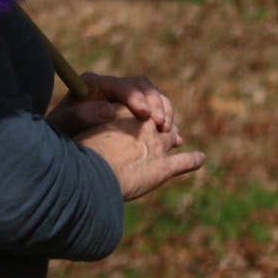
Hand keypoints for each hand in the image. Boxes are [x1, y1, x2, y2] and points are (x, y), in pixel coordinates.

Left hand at [46, 73, 176, 136]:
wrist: (60, 149)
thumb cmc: (58, 134)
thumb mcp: (63, 125)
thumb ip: (82, 115)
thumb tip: (107, 110)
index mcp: (93, 84)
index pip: (121, 84)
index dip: (136, 97)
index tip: (145, 115)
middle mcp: (111, 88)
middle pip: (142, 86)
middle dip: (155, 104)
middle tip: (162, 125)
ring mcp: (124, 101)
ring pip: (153, 98)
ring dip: (165, 112)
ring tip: (169, 132)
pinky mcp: (134, 115)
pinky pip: (156, 114)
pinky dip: (167, 124)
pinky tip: (174, 139)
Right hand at [74, 106, 204, 200]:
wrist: (92, 174)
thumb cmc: (79, 150)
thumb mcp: (78, 124)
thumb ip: (90, 115)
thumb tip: (105, 107)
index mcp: (124, 110)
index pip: (137, 102)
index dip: (141, 107)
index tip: (140, 112)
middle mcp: (144, 124)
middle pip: (158, 118)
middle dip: (162, 120)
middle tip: (161, 126)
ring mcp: (156, 145)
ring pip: (171, 137)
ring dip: (174, 137)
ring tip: (177, 140)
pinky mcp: (164, 168)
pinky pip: (185, 162)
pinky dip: (194, 159)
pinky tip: (200, 158)